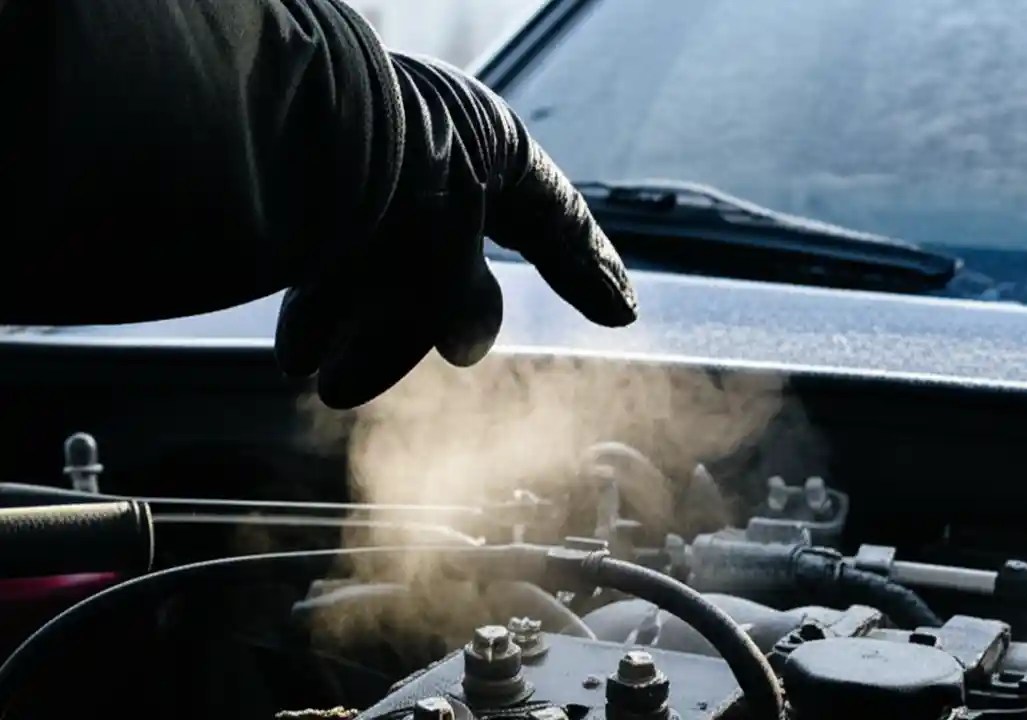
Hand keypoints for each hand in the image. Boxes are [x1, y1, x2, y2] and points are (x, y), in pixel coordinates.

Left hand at [273, 56, 636, 409]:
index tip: (619, 316)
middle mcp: (433, 154)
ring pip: (384, 273)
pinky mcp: (305, 195)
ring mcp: (370, 175)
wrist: (283, 130)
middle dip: (437, 322)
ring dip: (369, 335)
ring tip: (336, 386)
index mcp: (491, 145)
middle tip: (446, 358)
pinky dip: (322, 314)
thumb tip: (465, 346)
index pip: (555, 221)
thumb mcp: (455, 245)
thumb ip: (465, 299)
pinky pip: (326, 266)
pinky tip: (301, 354)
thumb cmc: (389, 170)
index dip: (588, 270)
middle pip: (457, 262)